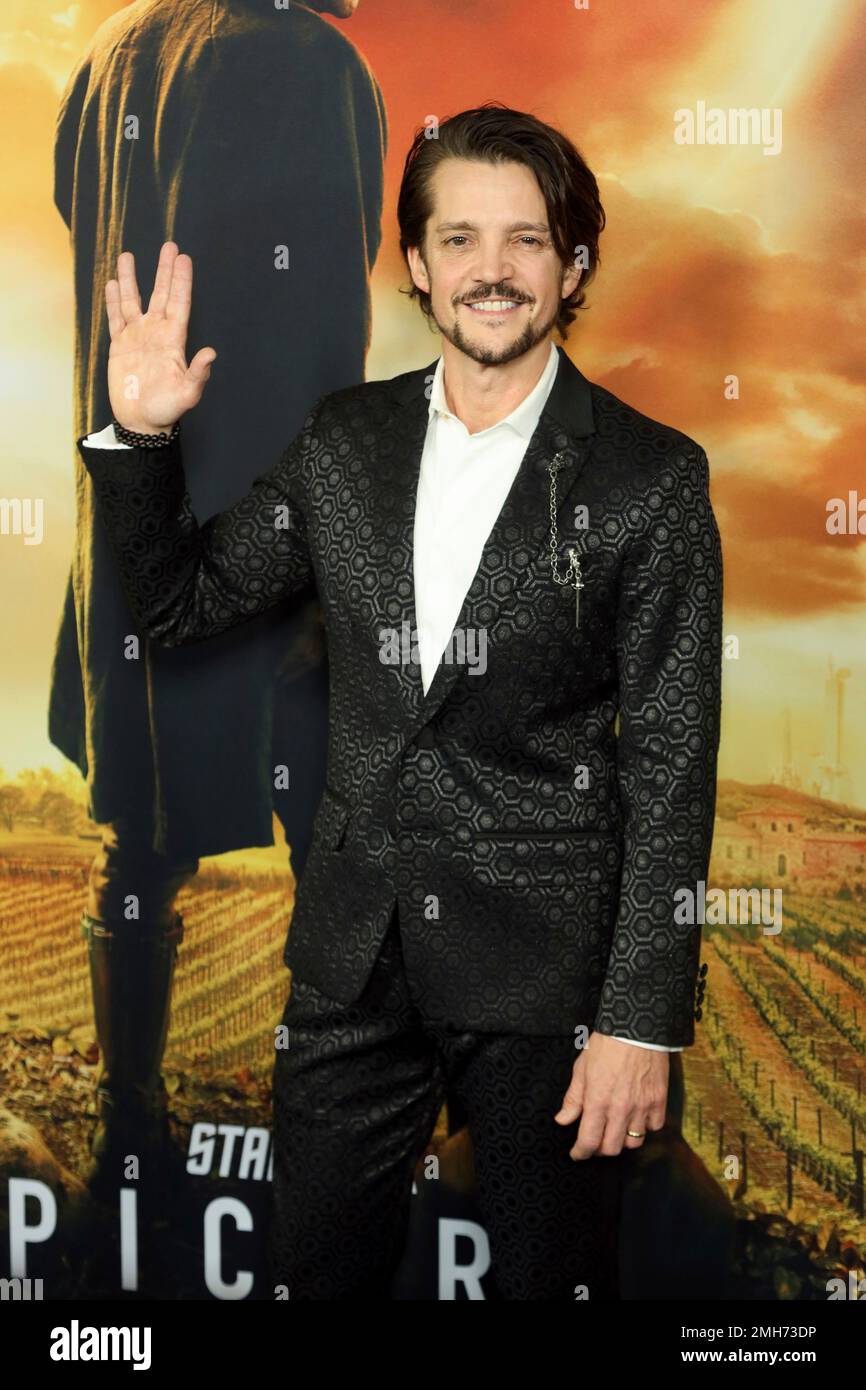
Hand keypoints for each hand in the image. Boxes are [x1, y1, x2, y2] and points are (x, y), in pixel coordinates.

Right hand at [105, 240, 215, 433]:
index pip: (179, 303)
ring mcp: (137, 337)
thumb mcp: (187, 394)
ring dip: (131, 279)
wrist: (141, 422)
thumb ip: (198, 373)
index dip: (181, 281)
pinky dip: (112, 301)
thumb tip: (211, 353)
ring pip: (133, 301)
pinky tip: (111, 284)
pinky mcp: (119, 346)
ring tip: (127, 255)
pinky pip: (115, 318)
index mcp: (174, 340)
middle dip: (164, 271)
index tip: (184, 258)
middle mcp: (156, 333)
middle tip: (169, 245)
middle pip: (160, 294)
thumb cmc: (167, 410)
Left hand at [554, 1032, 667, 1158]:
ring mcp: (642, 1107)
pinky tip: (638, 1117)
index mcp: (597, 1101)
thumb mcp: (581, 1069)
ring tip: (616, 1129)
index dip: (580, 1153)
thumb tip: (562, 1119)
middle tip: (595, 1141)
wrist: (636, 1028)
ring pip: (634, 1142)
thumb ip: (573, 1098)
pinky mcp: (659, 1101)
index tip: (577, 1154)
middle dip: (600, 1150)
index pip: (588, 1142)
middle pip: (611, 1149)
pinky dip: (645, 1127)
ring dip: (623, 1140)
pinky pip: (654, 1127)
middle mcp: (620, 1109)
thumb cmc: (606, 1045)